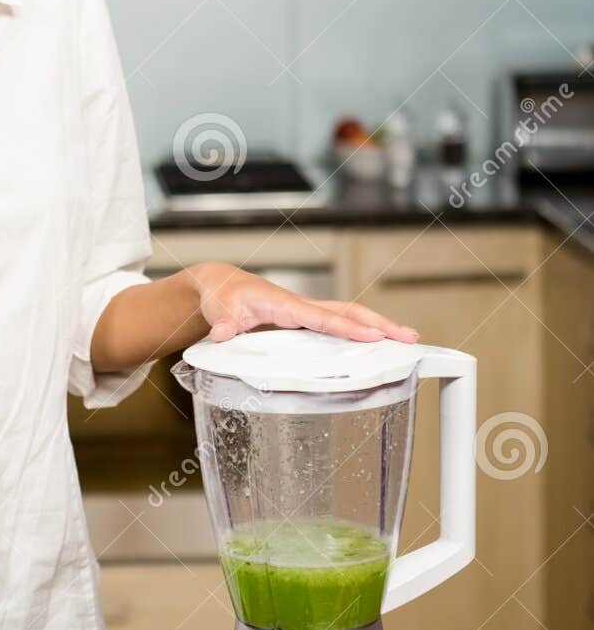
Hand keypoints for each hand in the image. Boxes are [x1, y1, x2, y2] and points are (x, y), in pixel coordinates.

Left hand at [191, 262, 418, 344]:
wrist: (223, 286)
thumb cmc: (224, 297)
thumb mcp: (221, 311)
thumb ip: (224, 324)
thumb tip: (223, 334)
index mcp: (285, 304)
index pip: (322, 317)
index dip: (348, 327)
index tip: (374, 335)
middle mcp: (300, 306)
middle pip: (348, 311)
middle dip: (379, 323)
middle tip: (410, 337)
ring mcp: (305, 312)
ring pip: (348, 315)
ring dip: (377, 325)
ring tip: (408, 339)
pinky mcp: (305, 320)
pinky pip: (338, 323)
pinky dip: (361, 329)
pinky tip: (378, 343)